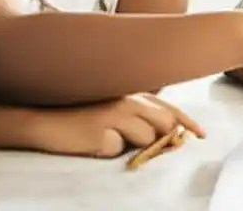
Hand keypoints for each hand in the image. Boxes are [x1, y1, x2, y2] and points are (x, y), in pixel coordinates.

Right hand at [28, 93, 204, 158]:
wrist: (41, 118)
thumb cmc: (77, 115)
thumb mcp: (111, 109)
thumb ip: (137, 115)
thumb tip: (164, 135)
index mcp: (131, 91)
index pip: (169, 106)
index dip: (188, 122)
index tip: (201, 135)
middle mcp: (127, 99)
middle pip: (165, 123)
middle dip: (162, 138)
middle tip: (144, 146)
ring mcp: (114, 114)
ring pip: (146, 138)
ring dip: (132, 145)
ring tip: (105, 136)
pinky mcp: (101, 132)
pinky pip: (118, 150)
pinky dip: (109, 151)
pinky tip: (92, 141)